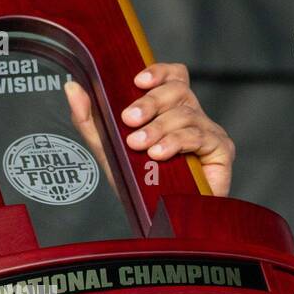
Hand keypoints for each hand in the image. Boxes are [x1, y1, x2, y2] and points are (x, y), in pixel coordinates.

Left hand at [63, 63, 235, 197]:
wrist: (158, 221)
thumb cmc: (138, 183)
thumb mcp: (107, 147)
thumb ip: (89, 119)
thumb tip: (72, 87)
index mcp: (170, 109)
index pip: (173, 77)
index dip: (159, 72)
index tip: (137, 81)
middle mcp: (192, 116)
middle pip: (178, 91)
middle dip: (151, 103)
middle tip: (129, 120)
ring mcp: (209, 132)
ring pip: (187, 114)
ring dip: (160, 128)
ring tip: (140, 145)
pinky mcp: (221, 151)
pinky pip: (201, 137)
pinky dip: (178, 142)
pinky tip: (160, 153)